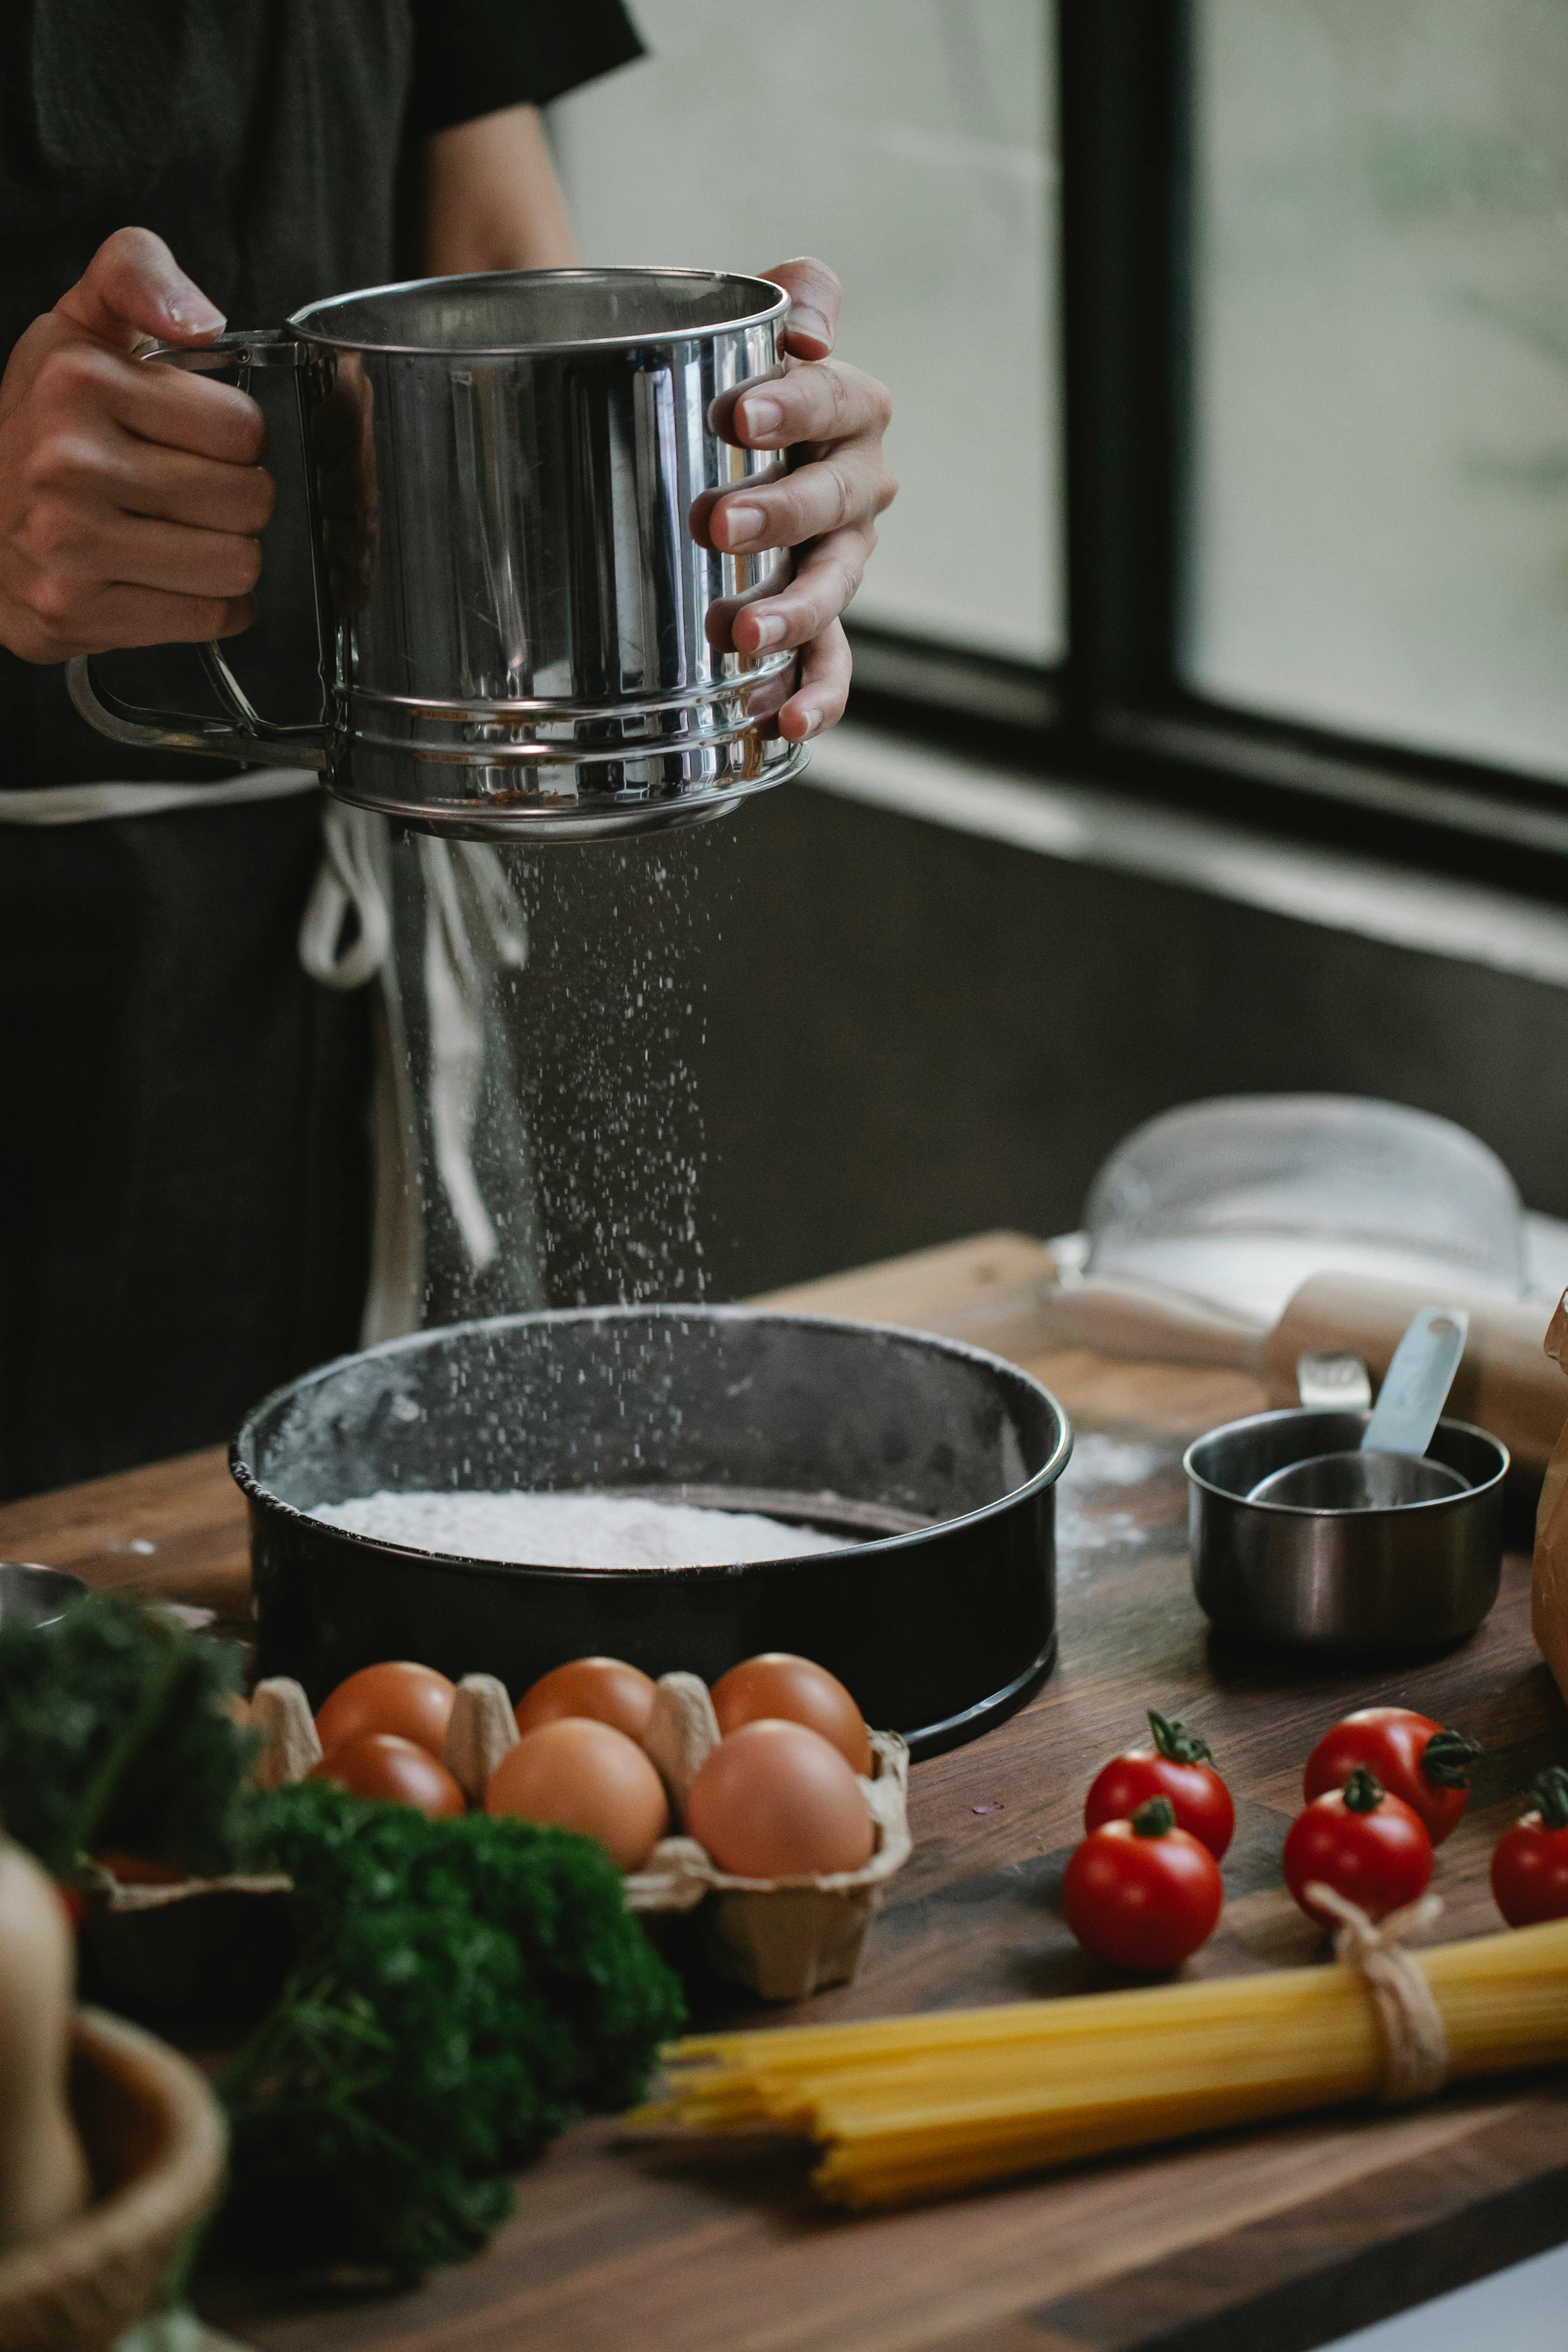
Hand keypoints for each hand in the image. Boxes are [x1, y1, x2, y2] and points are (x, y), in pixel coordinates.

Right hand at [0, 227, 272, 664]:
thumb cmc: (46, 424)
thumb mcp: (82, 325)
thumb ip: (138, 276)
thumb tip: (201, 321)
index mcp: (78, 380)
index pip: (242, 427)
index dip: (236, 437)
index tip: (198, 439)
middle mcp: (68, 461)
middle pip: (248, 499)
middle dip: (237, 499)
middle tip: (190, 493)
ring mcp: (67, 542)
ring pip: (237, 564)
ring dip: (228, 557)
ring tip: (182, 537)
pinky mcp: (75, 610)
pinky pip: (209, 617)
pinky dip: (208, 606)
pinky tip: (168, 580)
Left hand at [693, 257, 894, 742]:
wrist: (711, 443)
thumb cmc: (730, 384)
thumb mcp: (752, 324)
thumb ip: (788, 298)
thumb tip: (807, 323)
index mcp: (849, 412)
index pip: (836, 401)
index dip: (795, 406)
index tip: (738, 414)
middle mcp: (857, 489)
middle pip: (834, 502)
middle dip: (781, 514)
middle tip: (716, 523)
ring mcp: (841, 563)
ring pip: (833, 590)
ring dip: (792, 615)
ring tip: (741, 635)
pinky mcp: (820, 624)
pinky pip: (831, 666)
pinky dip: (814, 696)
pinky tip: (784, 726)